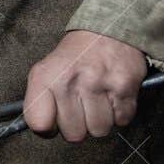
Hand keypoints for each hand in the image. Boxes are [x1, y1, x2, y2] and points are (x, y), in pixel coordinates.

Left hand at [23, 30, 146, 140]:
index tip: (54, 120)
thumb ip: (40, 100)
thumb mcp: (46, 70)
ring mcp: (99, 83)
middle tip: (81, 105)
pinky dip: (119, 113)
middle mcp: (70, 80)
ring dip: (100, 120)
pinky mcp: (124, 87)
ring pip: (99, 130)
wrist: (108, 28)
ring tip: (98, 99)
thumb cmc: (75, 56)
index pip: (39, 123)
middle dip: (79, 125)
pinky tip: (112, 95)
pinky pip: (121, 121)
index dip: (48, 128)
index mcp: (46, 77)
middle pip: (74, 135)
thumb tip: (43, 129)